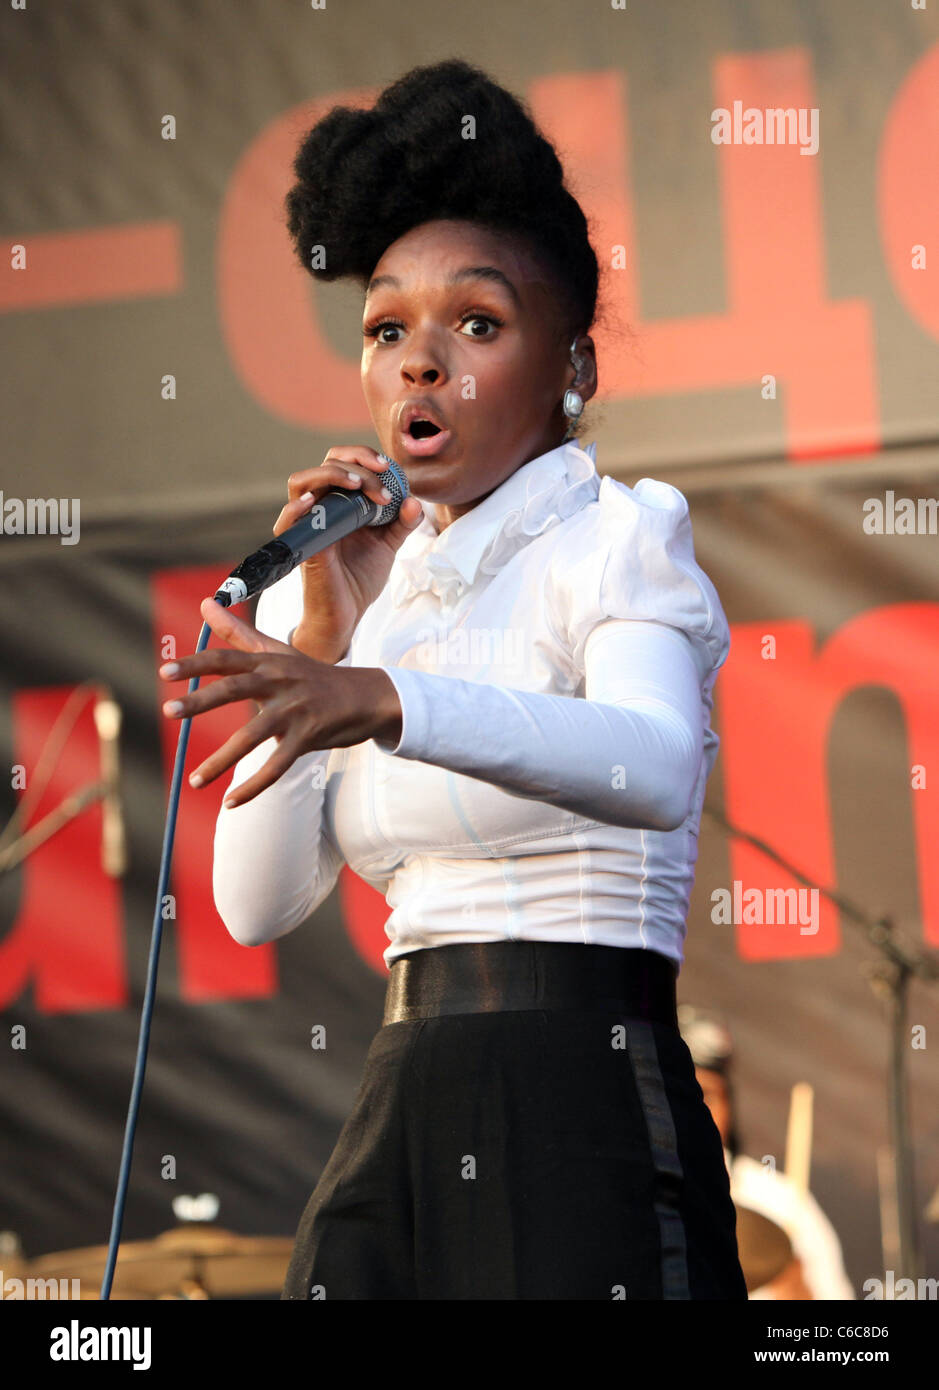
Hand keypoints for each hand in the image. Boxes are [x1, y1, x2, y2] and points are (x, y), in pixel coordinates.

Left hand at [159, 597, 401, 806]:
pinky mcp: (308, 737)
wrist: (367, 697)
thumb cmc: (314, 675)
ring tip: (195, 780)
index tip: (164, 672)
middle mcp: (280, 682)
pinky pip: (277, 766)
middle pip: (235, 689)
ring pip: (252, 736)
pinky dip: (254, 787)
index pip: (226, 658)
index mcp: (269, 662)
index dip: (195, 664)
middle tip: (168, 712)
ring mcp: (295, 710)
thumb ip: (237, 632)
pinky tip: (231, 802)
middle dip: (200, 701)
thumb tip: (204, 602)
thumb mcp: (278, 651)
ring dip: (221, 760)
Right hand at [277, 446, 423, 660]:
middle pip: (325, 463)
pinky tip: (316, 501)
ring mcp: (308, 525)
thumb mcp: (387, 545)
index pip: (343, 462)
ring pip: (301, 481)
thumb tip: (415, 500)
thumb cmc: (360, 578)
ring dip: (331, 474)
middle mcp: (320, 508)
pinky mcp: (301, 546)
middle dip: (356, 460)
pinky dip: (297, 507)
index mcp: (340, 503)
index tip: (389, 467)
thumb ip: (402, 523)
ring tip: (358, 484)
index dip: (364, 456)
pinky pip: (288, 520)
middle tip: (381, 474)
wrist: (348, 614)